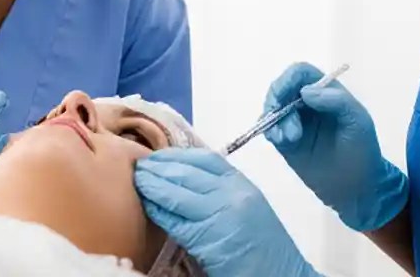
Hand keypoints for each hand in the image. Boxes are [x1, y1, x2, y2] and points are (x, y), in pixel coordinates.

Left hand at [135, 149, 317, 276]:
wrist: (282, 275)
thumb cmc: (265, 247)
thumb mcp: (249, 207)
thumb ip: (222, 191)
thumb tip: (185, 179)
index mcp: (242, 185)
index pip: (205, 159)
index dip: (177, 154)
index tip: (160, 154)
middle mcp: (232, 195)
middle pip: (186, 172)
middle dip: (159, 166)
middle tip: (140, 165)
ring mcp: (219, 216)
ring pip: (176, 192)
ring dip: (152, 185)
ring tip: (138, 180)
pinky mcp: (206, 239)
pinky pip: (174, 220)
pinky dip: (158, 210)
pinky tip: (147, 205)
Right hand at [264, 62, 407, 231]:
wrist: (355, 190)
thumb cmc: (362, 153)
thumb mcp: (358, 123)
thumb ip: (337, 101)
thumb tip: (305, 91)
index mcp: (326, 93)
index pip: (301, 73)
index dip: (288, 79)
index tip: (284, 95)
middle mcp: (307, 103)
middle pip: (281, 87)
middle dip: (277, 101)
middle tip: (282, 121)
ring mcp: (294, 122)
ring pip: (272, 108)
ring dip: (275, 120)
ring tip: (289, 140)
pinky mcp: (285, 141)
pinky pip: (269, 128)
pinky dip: (270, 131)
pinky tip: (280, 141)